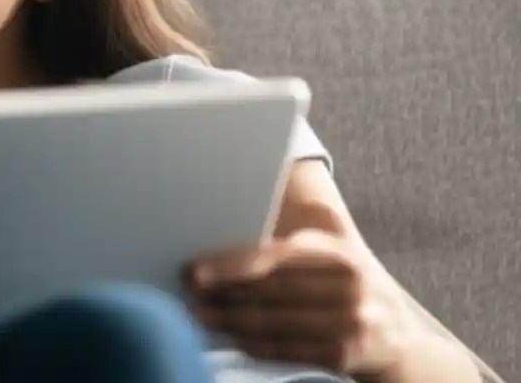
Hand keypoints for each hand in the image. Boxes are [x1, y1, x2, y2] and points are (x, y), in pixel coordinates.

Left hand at [188, 229, 419, 377]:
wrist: (398, 337)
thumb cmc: (349, 286)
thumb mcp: (335, 253)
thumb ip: (293, 242)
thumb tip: (232, 232)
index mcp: (340, 251)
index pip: (276, 254)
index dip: (231, 262)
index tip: (196, 268)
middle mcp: (348, 284)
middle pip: (269, 289)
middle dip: (222, 290)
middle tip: (189, 290)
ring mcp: (349, 322)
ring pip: (272, 321)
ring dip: (227, 319)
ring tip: (199, 314)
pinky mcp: (344, 355)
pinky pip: (285, 348)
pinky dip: (252, 343)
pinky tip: (230, 337)